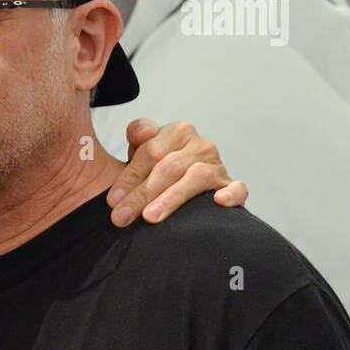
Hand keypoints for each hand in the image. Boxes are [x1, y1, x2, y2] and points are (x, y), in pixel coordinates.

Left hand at [107, 119, 247, 226]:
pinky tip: (218, 202)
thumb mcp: (140, 149)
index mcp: (179, 131)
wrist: (178, 184)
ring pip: (197, 177)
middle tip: (121, 216)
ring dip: (172, 198)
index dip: (129, 177)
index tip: (111, 200)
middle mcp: (201, 145)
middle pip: (169, 167)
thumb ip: (138, 134)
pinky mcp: (230, 186)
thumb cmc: (155, 167)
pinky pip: (238, 188)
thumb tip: (147, 131)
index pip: (150, 152)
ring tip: (150, 217)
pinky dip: (231, 194)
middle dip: (142, 194)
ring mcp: (218, 165)